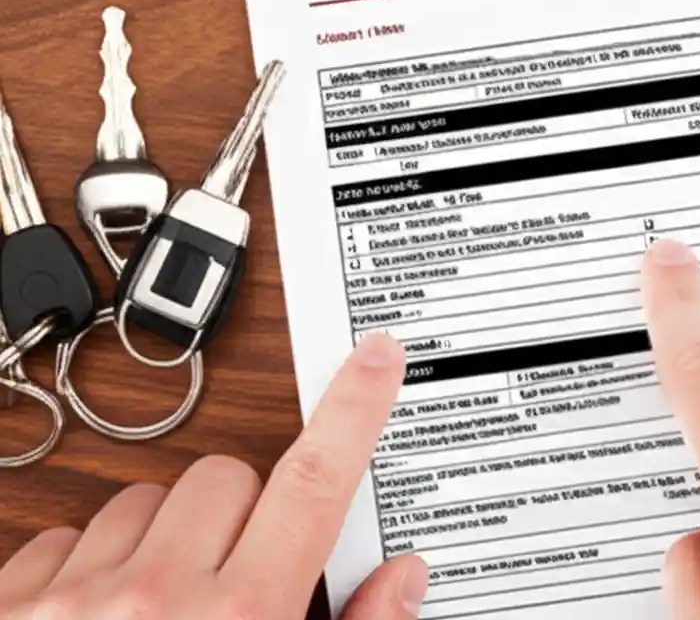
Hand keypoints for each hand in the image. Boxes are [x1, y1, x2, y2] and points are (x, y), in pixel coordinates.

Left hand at [0, 334, 426, 619]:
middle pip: (230, 478)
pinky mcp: (10, 606)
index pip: (316, 485)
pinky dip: (90, 562)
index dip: (354, 411)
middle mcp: (157, 600)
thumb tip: (404, 579)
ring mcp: (74, 601)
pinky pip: (65, 535)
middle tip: (247, 571)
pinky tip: (100, 618)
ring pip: (147, 500)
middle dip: (248, 509)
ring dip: (169, 533)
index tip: (373, 361)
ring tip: (168, 605)